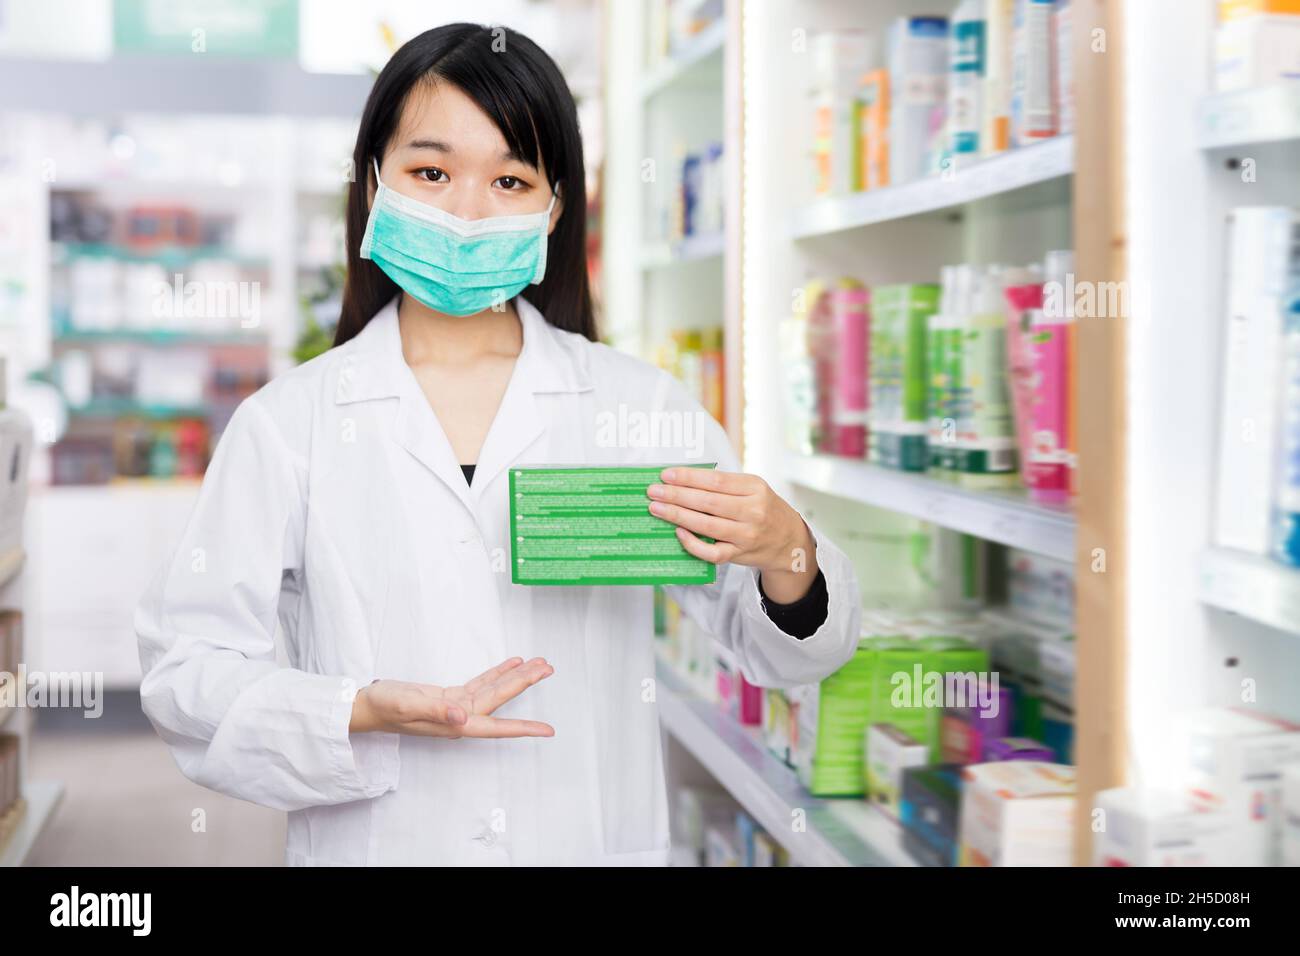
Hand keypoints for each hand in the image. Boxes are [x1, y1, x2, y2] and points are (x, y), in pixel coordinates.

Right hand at [349, 657, 555, 738]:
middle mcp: (460, 718)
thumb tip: (463, 718)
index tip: (547, 731)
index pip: (496, 726)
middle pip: (500, 700)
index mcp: (455, 724)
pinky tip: (511, 664)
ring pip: (493, 690)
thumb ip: (436, 712)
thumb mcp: (407, 706)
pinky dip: (497, 673)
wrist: (366, 706)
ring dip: (515, 677)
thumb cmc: (383, 708)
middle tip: (547, 668)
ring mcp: (456, 707)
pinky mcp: (450, 698)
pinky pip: (480, 684)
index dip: (523, 728)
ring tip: (538, 664)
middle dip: (524, 684)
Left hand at [646, 467, 818, 603]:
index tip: (666, 474)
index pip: (716, 480)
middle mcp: (752, 511)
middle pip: (708, 502)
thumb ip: (725, 485)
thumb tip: (684, 480)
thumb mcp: (753, 489)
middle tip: (653, 491)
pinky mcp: (739, 554)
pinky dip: (692, 543)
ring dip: (677, 516)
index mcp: (755, 488)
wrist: (789, 541)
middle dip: (676, 495)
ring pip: (706, 525)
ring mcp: (746, 535)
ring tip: (657, 508)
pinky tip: (678, 533)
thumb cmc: (764, 510)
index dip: (688, 477)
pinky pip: (711, 552)